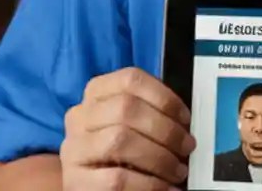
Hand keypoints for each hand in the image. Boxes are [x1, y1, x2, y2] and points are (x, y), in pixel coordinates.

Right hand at [60, 67, 196, 190]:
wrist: (97, 185)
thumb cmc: (122, 152)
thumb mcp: (133, 124)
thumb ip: (152, 114)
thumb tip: (186, 122)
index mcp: (97, 94)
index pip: (130, 80)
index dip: (164, 97)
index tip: (185, 118)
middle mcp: (80, 117)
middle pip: (126, 109)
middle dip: (166, 129)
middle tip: (187, 146)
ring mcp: (74, 149)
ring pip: (119, 140)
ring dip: (159, 157)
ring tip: (178, 170)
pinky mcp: (76, 181)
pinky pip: (117, 179)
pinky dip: (149, 184)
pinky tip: (166, 188)